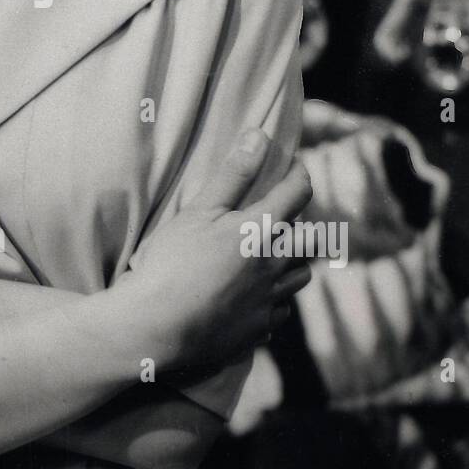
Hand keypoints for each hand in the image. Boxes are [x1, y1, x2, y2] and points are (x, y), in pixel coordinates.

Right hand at [118, 130, 313, 370]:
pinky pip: (279, 312)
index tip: (294, 165)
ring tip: (271, 256)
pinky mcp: (257, 332)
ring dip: (293, 263)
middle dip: (305, 225)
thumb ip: (234, 175)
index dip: (299, 173)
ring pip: (300, 278)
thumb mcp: (199, 211)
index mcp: (260, 232)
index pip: (297, 193)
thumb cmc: (172, 263)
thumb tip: (260, 136)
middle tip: (283, 219)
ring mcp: (268, 303)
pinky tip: (253, 297)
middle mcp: (274, 267)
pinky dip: (274, 299)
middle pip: (312, 241)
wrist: (156, 327)